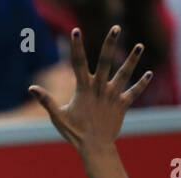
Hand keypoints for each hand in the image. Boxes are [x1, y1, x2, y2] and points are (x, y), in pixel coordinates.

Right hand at [28, 27, 152, 152]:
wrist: (95, 147)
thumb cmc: (75, 133)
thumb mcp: (58, 116)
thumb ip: (46, 100)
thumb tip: (31, 88)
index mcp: (84, 88)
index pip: (78, 62)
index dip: (76, 46)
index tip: (76, 31)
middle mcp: (100, 88)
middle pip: (106, 60)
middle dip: (110, 43)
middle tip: (116, 28)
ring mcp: (112, 95)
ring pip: (124, 73)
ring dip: (132, 59)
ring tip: (140, 46)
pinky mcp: (122, 105)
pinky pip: (134, 92)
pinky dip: (142, 83)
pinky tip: (150, 73)